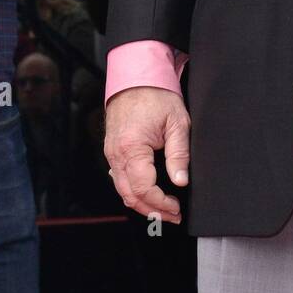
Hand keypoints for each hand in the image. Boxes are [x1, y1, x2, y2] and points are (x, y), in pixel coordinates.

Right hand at [104, 86, 189, 223]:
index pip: (144, 189)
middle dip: (152, 210)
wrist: (136, 76)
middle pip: (129, 196)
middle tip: (172, 216)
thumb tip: (181, 181)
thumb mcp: (177, 122)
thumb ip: (179, 154)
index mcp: (132, 148)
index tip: (176, 208)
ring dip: (141, 204)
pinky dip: (132, 191)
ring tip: (163, 210)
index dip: (161, 204)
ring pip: (122, 190)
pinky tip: (147, 193)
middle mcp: (116, 154)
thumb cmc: (157, 95)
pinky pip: (118, 179)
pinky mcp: (112, 150)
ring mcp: (111, 153)